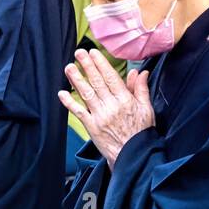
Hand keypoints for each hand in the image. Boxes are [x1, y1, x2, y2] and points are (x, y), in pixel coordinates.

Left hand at [60, 48, 153, 167]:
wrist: (133, 156)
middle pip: (97, 82)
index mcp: (125, 100)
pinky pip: (79, 112)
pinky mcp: (92, 127)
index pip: (111, 77)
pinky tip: (62, 93)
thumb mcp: (146, 109)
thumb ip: (141, 89)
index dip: (101, 64)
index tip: (94, 53)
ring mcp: (100, 116)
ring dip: (76, 79)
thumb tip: (140, 72)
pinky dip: (69, 102)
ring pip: (86, 94)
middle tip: (79, 53)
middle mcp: (111, 106)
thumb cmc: (140, 132)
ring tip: (69, 67)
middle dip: (87, 66)